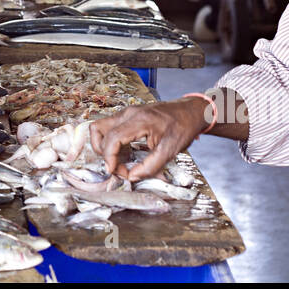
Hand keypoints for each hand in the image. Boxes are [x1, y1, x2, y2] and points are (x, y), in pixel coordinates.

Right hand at [89, 99, 207, 182]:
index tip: (115, 171)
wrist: (189, 112)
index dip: (109, 157)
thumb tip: (132, 176)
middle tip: (118, 167)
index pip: (112, 138)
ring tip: (117, 160)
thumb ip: (150, 166)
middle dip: (104, 153)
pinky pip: (109, 128)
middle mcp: (128, 113)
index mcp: (139, 120)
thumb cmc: (182, 128)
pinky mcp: (127, 116)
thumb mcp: (170, 150)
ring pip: (100, 127)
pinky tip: (124, 153)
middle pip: (98, 130)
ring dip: (104, 146)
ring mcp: (126, 113)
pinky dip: (111, 142)